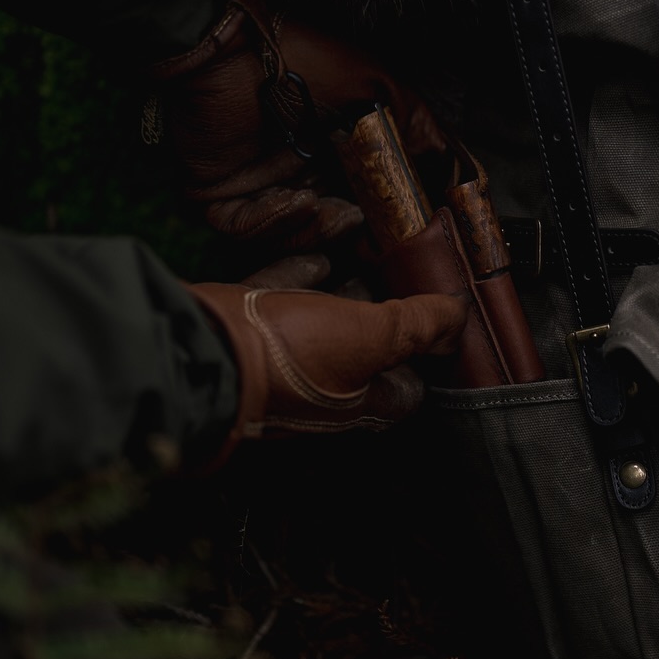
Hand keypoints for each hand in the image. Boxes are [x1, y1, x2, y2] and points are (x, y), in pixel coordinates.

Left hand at [148, 0, 440, 245]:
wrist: (232, 37)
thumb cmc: (304, 50)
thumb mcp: (378, 85)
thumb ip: (416, 126)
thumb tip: (461, 169)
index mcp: (333, 146)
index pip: (362, 196)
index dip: (383, 218)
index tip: (405, 232)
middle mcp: (297, 168)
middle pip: (328, 222)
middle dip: (352, 234)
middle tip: (371, 237)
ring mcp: (256, 182)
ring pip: (290, 233)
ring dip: (316, 232)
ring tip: (334, 215)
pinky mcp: (217, 191)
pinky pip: (245, 228)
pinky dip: (275, 224)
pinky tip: (297, 203)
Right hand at [189, 281, 466, 445]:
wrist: (200, 348)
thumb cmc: (288, 356)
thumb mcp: (372, 335)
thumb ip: (419, 325)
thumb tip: (458, 316)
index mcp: (358, 405)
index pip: (409, 387)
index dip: (427, 351)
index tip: (437, 314)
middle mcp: (322, 393)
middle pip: (366, 349)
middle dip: (383, 309)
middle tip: (400, 271)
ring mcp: (283, 367)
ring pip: (324, 323)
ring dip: (344, 288)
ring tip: (363, 253)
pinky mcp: (250, 339)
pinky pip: (284, 306)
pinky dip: (301, 281)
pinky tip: (316, 260)